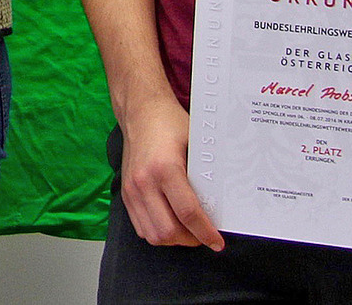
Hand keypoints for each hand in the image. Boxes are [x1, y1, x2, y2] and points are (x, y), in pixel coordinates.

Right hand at [118, 95, 223, 249]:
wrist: (139, 110)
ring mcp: (131, 189)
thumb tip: (226, 201)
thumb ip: (206, 172)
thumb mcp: (195, 143)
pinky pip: (140, 227)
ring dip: (173, 239)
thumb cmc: (169, 123)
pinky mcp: (125, 192)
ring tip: (189, 232)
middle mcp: (144, 182)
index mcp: (164, 168)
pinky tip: (171, 223)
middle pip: (168, 231)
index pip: (187, 213)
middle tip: (205, 236)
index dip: (205, 233)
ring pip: (152, 235)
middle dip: (191, 240)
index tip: (217, 242)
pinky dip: (157, 233)